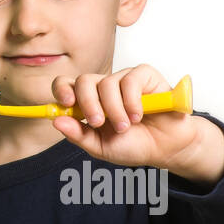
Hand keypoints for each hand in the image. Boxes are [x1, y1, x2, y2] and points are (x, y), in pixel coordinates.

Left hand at [49, 64, 201, 169]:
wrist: (167, 148)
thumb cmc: (134, 145)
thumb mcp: (101, 147)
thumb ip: (79, 135)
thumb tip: (56, 121)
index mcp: (89, 102)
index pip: (66, 85)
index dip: (62, 90)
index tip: (66, 104)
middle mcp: (103, 87)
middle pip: (84, 81)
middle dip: (88, 103)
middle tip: (99, 122)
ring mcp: (123, 79)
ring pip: (107, 83)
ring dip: (115, 110)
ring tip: (126, 126)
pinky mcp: (144, 75)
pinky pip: (130, 80)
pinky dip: (132, 101)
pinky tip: (139, 115)